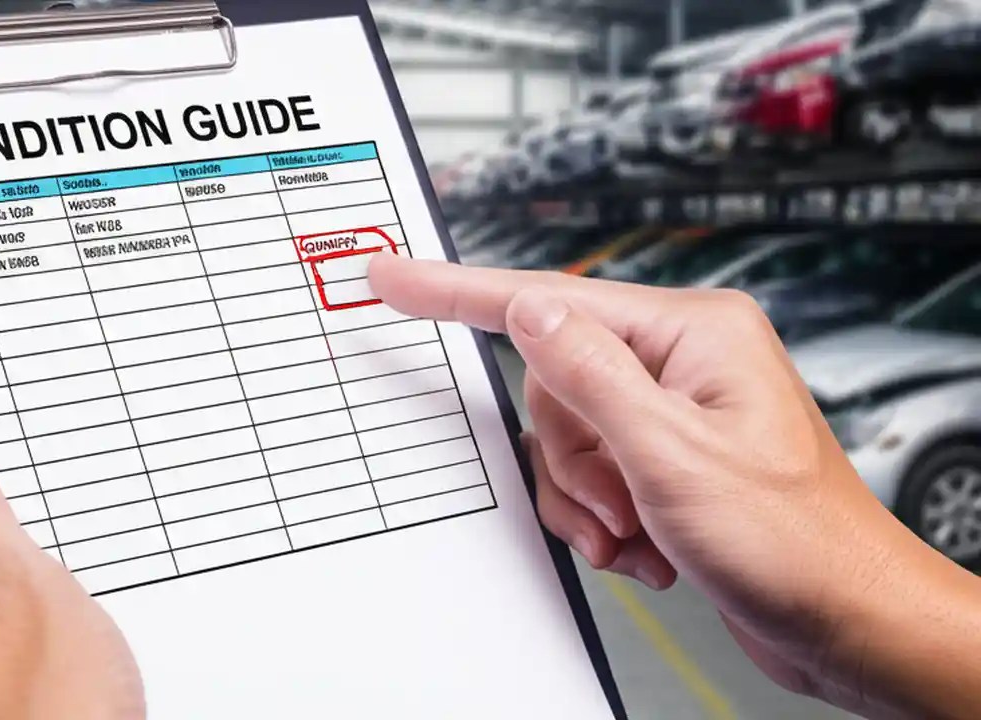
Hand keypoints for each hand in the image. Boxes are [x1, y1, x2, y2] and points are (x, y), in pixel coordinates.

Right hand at [370, 254, 980, 719]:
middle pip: (554, 387)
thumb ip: (589, 374)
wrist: (843, 618)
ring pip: (565, 441)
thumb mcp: (673, 456)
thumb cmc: (794, 540)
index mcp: (693, 333)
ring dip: (590, 500)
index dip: (459, 293)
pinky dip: (604, 519)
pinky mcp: (663, 459)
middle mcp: (681, 363)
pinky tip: (650, 544)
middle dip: (573, 462)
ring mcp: (671, 413)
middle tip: (616, 502)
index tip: (395, 280)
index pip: (550, 303)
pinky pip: (588, 477)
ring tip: (640, 533)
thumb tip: (527, 313)